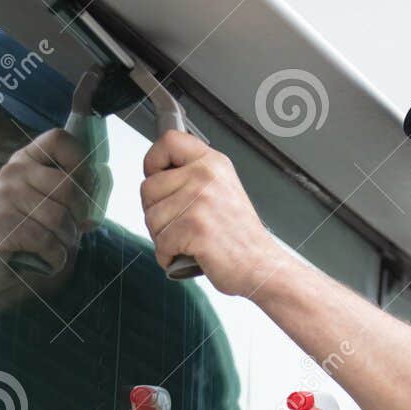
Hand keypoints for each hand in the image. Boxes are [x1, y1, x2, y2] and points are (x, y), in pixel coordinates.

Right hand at [0, 129, 93, 305]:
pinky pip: (48, 243)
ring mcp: (4, 196)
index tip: (83, 190)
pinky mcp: (1, 225)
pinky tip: (42, 261)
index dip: (81, 164)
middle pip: (70, 187)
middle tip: (66, 233)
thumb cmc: (25, 238)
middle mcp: (13, 172)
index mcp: (26, 161)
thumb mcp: (48, 209)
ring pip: (61, 219)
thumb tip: (99, 198)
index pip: (59, 138)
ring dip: (66, 243)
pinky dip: (54, 260)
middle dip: (78, 218)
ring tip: (51, 248)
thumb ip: (72, 198)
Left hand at [140, 130, 280, 295]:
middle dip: (155, 212)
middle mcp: (206, 176)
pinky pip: (160, 242)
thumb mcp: (222, 190)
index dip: (154, 161)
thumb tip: (157, 175)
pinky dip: (167, 256)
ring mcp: (201, 201)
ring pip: (151, 217)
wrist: (261, 266)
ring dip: (162, 238)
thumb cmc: (240, 236)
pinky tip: (186, 255)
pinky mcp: (195, 227)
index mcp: (213, 163)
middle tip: (177, 225)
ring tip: (186, 241)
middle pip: (148, 187)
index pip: (169, 141)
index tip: (158, 178)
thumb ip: (193, 176)